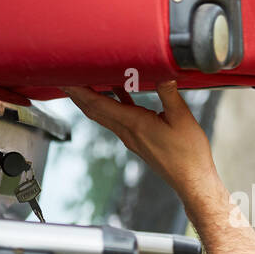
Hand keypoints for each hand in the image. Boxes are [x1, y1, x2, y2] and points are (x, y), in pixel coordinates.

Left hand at [64, 80, 214, 197]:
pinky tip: (115, 91)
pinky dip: (111, 103)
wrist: (191, 181)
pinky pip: (117, 118)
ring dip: (90, 98)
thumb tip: (163, 72)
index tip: (64, 78)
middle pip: (93, 110)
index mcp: (134, 124)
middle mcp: (127, 131)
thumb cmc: (188, 154)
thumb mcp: (182, 118)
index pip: (98, 104)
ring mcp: (131, 137)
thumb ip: (169, 93)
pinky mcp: (138, 140)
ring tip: (81, 81)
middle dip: (77, 92)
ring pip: (103, 115)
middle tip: (63, 75)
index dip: (79, 90)